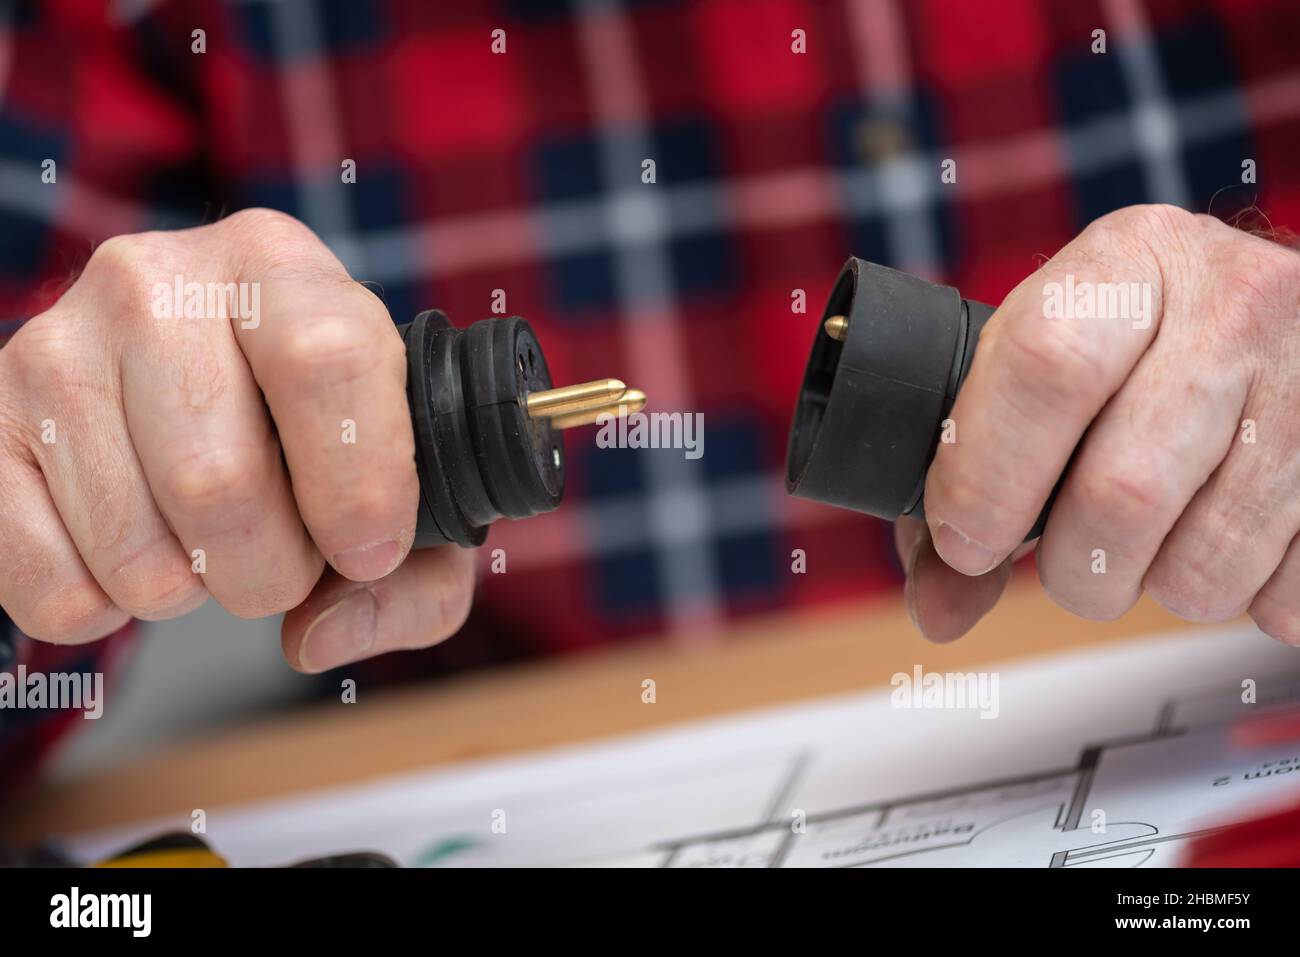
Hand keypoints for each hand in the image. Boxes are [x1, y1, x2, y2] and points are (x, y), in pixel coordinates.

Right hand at [0, 209, 474, 671]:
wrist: (211, 392)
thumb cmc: (324, 438)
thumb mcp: (411, 491)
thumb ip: (416, 582)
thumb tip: (316, 636)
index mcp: (279, 267)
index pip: (324, 361)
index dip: (359, 486)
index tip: (369, 551)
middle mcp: (155, 285)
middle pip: (219, 479)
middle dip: (273, 570)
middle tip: (285, 556)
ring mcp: (55, 351)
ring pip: (137, 553)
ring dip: (194, 592)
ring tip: (210, 539)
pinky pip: (52, 586)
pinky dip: (110, 608)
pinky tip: (140, 548)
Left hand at [897, 205, 1299, 644]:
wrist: (1269, 318)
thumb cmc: (1133, 354)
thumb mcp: (1040, 371)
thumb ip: (971, 486)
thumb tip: (937, 609)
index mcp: (1128, 261)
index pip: (1047, 368)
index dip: (989, 478)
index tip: (967, 542)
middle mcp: (1236, 302)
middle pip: (1123, 490)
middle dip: (1071, 570)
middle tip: (1068, 566)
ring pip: (1204, 562)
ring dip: (1155, 589)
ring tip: (1150, 546)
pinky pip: (1282, 593)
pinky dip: (1241, 599)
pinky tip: (1226, 540)